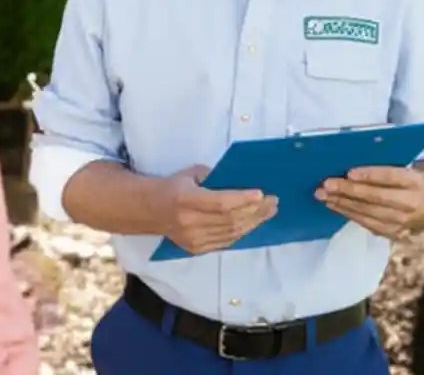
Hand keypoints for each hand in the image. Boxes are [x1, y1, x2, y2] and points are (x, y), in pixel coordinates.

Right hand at [153, 165, 277, 254]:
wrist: (150, 211)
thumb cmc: (173, 187)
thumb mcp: (190, 174)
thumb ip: (213, 177)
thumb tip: (239, 181)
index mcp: (185, 200)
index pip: (220, 202)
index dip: (242, 199)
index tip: (261, 194)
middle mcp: (190, 222)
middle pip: (230, 219)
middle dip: (255, 211)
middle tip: (273, 202)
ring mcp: (193, 239)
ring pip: (231, 233)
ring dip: (254, 222)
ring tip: (269, 212)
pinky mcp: (197, 249)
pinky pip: (226, 241)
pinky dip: (242, 232)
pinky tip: (254, 223)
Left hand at [316, 166, 423, 238]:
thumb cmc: (422, 175)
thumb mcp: (414, 164)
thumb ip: (391, 163)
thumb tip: (355, 157)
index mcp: (417, 181)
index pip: (392, 177)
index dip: (370, 175)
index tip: (350, 171)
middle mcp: (411, 204)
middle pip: (375, 197)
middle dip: (348, 191)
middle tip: (326, 184)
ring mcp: (403, 222)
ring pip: (368, 213)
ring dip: (343, 204)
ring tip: (324, 196)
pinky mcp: (396, 233)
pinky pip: (368, 224)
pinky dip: (350, 215)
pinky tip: (335, 206)